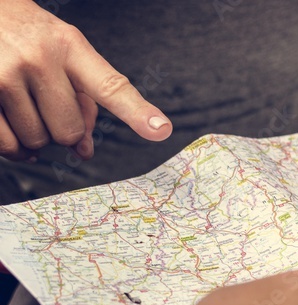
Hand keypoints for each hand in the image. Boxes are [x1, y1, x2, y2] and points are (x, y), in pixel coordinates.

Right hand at [0, 0, 171, 160]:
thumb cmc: (30, 38)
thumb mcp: (65, 54)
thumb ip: (84, 101)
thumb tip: (84, 151)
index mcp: (70, 47)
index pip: (110, 86)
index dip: (137, 112)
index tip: (160, 129)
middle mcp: (38, 58)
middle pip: (70, 131)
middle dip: (64, 131)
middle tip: (50, 108)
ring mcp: (4, 74)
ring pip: (37, 140)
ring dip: (35, 136)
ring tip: (27, 109)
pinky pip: (6, 143)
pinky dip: (14, 147)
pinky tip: (15, 132)